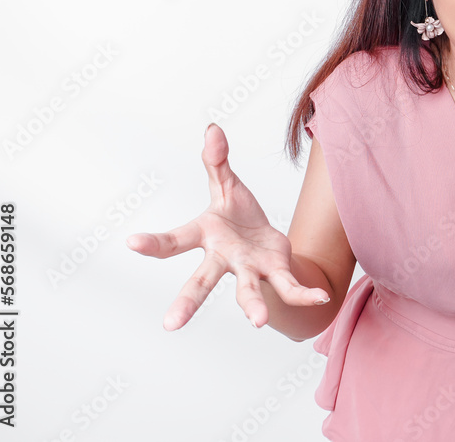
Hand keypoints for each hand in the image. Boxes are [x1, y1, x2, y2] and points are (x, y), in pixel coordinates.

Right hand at [126, 123, 330, 330]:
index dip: (154, 242)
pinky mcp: (275, 273)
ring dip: (253, 306)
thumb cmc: (236, 214)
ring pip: (246, 292)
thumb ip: (217, 160)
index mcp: (205, 235)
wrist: (264, 239)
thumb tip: (212, 129)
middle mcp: (223, 259)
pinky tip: (322, 297)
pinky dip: (305, 294)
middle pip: (202, 281)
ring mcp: (248, 270)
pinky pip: (290, 286)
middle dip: (187, 302)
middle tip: (170, 325)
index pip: (175, 241)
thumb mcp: (227, 184)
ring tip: (258, 322)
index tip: (132, 242)